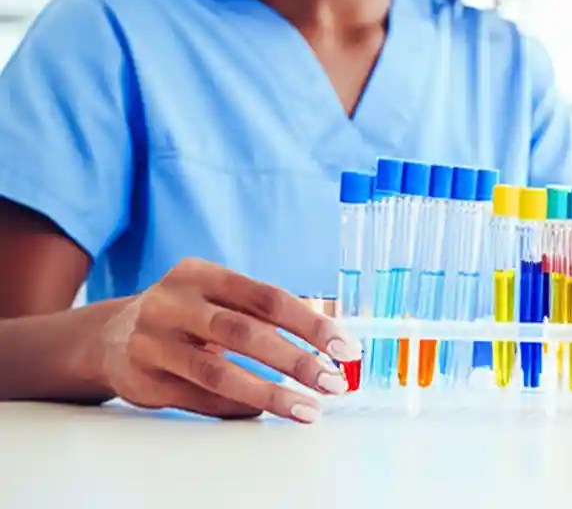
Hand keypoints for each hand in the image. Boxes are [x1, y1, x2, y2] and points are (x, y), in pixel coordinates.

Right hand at [97, 258, 359, 422]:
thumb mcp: (219, 298)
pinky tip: (264, 412)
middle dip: (296, 361)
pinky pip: (199, 398)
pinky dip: (236, 407)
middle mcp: (173, 303)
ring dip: (270, 394)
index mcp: (200, 274)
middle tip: (333, 383)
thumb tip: (332, 334)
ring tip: (307, 409)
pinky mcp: (142, 379)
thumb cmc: (188, 315)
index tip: (345, 347)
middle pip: (246, 333)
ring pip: (219, 372)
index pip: (267, 297)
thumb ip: (267, 312)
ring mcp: (153, 341)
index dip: (311, 323)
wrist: (110, 337)